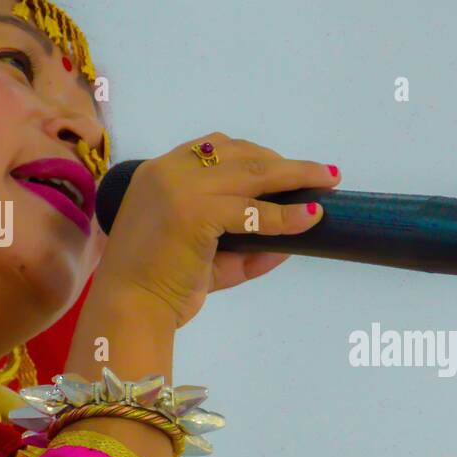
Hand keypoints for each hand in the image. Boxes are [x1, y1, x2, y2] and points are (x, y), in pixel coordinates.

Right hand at [91, 132, 339, 328]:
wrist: (129, 309)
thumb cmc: (161, 287)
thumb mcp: (210, 259)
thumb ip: (248, 245)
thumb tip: (294, 237)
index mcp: (161, 173)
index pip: (216, 148)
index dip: (257, 155)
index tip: (287, 167)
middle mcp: (169, 171)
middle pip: (241, 154)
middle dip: (286, 163)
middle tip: (323, 174)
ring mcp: (180, 188)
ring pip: (253, 173)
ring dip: (296, 175)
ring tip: (327, 181)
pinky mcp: (194, 211)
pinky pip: (253, 211)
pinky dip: (286, 215)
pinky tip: (310, 217)